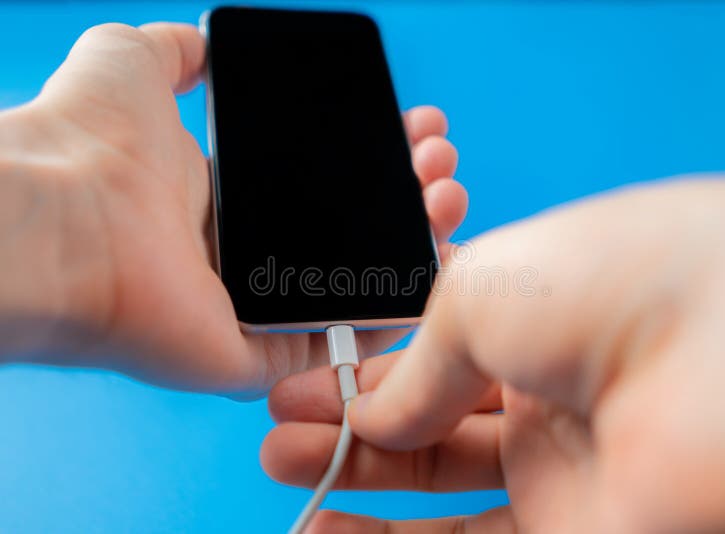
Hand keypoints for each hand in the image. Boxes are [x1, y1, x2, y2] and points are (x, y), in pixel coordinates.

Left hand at [0, 23, 465, 397]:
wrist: (59, 216)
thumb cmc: (88, 142)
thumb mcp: (135, 64)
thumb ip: (179, 52)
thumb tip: (205, 39)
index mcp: (220, 202)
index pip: (317, 189)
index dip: (371, 158)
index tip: (413, 128)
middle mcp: (240, 259)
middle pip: (346, 235)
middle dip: (404, 193)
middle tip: (440, 159)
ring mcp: (252, 313)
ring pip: (354, 286)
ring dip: (412, 247)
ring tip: (450, 198)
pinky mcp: (258, 359)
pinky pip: (340, 345)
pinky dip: (394, 316)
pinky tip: (438, 271)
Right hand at [262, 171, 724, 531]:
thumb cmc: (614, 278)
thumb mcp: (479, 291)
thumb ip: (417, 361)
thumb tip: (373, 414)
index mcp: (535, 321)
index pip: (430, 357)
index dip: (363, 372)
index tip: (303, 383)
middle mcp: (549, 398)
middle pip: (426, 425)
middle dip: (346, 429)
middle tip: (280, 433)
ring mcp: (562, 475)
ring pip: (439, 494)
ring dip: (358, 490)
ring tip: (286, 474)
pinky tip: (329, 533)